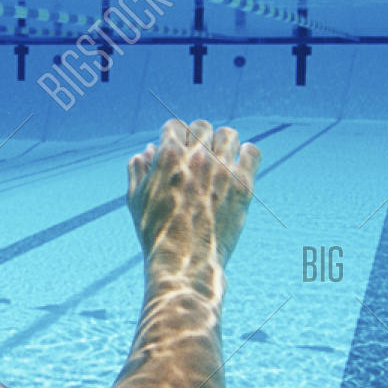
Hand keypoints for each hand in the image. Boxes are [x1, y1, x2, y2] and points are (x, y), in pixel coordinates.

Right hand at [126, 119, 260, 271]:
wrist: (185, 262)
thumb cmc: (156, 233)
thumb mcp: (136, 200)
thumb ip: (138, 170)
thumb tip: (147, 151)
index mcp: (169, 155)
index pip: (174, 125)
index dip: (172, 137)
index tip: (176, 150)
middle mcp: (197, 156)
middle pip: (201, 127)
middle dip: (197, 139)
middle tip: (197, 158)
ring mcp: (222, 169)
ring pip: (228, 134)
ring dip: (221, 143)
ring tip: (219, 160)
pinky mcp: (243, 185)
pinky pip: (251, 151)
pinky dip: (245, 154)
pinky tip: (238, 166)